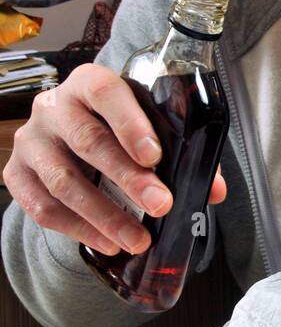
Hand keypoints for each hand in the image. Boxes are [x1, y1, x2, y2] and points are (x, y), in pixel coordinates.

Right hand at [3, 63, 226, 255]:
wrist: (68, 136)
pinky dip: (79, 229)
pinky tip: (108, 242)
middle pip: (89, 142)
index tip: (155, 156)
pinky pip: (43, 207)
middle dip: (128, 178)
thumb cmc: (118, 129)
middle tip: (161, 205)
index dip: (130, 124)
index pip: (106, 94)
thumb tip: (215, 190)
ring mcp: (32, 141)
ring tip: (137, 239)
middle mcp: (54, 107)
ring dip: (105, 215)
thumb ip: (183, 152)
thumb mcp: (148, 127)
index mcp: (89, 84)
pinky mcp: (16, 173)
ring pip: (64, 180)